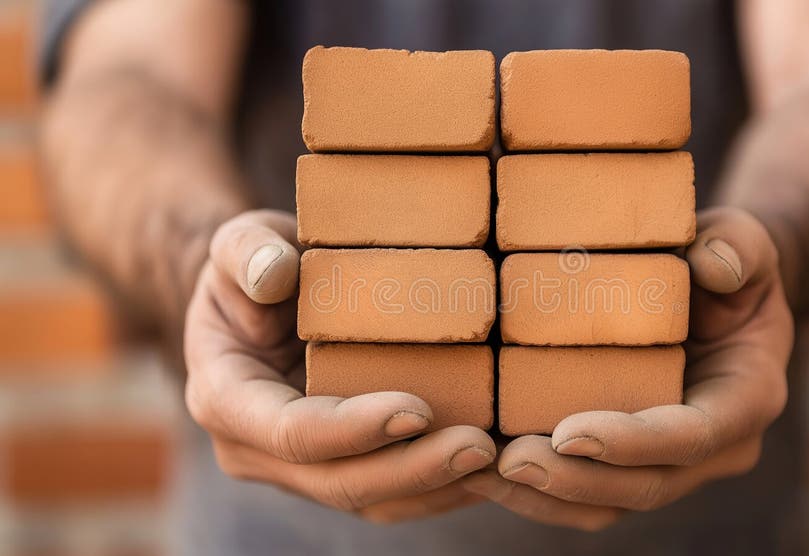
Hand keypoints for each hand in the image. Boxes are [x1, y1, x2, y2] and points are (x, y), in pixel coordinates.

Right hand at [183, 210, 495, 522]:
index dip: (353, 428)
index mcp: (226, 398)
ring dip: (435, 487)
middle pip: (338, 481)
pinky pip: (391, 494)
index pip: (291, 431)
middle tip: (479, 445)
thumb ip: (245, 250)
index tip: (417, 409)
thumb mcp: (238, 241)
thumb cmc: (253, 265)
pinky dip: (441, 486)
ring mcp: (298, 468)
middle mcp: (256, 448)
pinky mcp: (337, 467)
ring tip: (496, 459)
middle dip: (412, 469)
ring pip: (370, 500)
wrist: (257, 298)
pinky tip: (489, 466)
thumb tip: (273, 274)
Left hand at [463, 207, 793, 529]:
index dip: (632, 442)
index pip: (693, 435)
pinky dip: (539, 493)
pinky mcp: (635, 464)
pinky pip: (588, 496)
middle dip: (576, 480)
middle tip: (509, 462)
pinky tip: (486, 471)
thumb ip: (737, 247)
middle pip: (647, 485)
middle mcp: (719, 446)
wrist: (717, 291)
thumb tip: (712, 267)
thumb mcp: (740, 239)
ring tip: (482, 473)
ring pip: (611, 504)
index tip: (568, 434)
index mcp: (748, 397)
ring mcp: (675, 463)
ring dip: (546, 497)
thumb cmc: (724, 259)